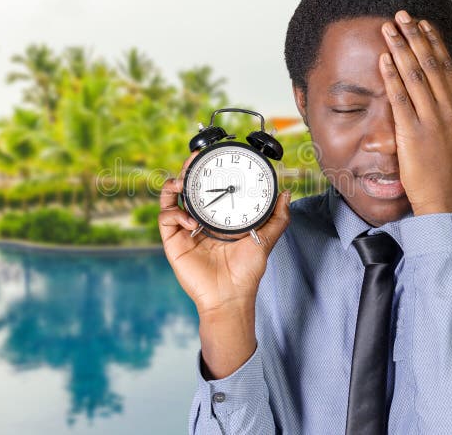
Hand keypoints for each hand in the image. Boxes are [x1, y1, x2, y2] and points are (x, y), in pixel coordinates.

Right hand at [158, 151, 291, 314]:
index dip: (206, 170)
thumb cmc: (246, 271)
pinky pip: (165, 218)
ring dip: (173, 185)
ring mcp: (184, 229)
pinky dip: (174, 213)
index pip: (208, 186)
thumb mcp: (267, 238)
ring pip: (170, 198)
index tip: (211, 156)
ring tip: (182, 182)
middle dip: (187, 170)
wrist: (230, 296)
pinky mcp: (173, 241)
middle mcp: (199, 219)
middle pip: (186, 186)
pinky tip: (190, 220)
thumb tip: (286, 193)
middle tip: (194, 160)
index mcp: (218, 216)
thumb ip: (278, 217)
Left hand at [379, 10, 451, 214]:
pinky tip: (383, 60)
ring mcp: (431, 120)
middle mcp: (448, 108)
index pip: (446, 65)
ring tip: (388, 29)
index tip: (423, 23)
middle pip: (430, 64)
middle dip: (415, 37)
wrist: (442, 196)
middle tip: (402, 15)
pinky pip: (400, 99)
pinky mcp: (412, 133)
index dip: (434, 42)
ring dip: (401, 49)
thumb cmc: (447, 165)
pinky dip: (391, 77)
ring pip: (415, 76)